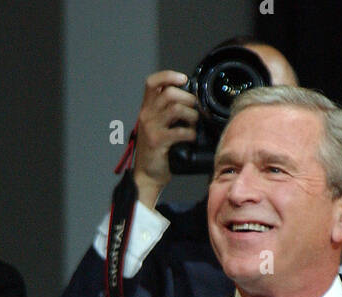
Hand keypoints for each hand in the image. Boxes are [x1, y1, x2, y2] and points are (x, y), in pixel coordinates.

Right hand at [132, 70, 197, 207]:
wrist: (147, 176)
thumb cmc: (157, 152)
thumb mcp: (158, 127)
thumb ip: (168, 112)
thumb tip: (191, 100)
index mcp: (146, 109)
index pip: (152, 83)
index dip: (168, 76)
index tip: (183, 79)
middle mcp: (146, 115)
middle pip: (169, 93)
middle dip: (188, 99)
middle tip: (194, 110)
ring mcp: (151, 128)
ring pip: (176, 108)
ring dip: (191, 115)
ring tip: (193, 124)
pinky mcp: (157, 141)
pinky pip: (179, 131)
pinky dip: (190, 133)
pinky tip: (191, 138)